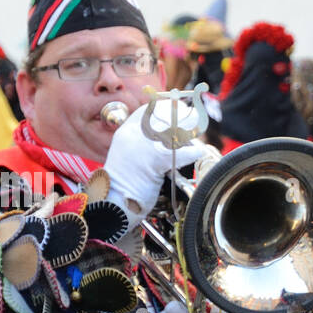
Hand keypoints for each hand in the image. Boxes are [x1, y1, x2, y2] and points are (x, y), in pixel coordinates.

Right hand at [102, 101, 219, 217]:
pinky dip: (192, 152)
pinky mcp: (155, 160)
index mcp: (125, 133)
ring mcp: (143, 146)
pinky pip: (180, 152)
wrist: (114, 204)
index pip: (146, 111)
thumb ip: (142, 145)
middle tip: (193, 119)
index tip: (176, 110)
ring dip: (189, 134)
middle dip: (181, 118)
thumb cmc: (123, 186)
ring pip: (173, 132)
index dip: (164, 108)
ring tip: (196, 138)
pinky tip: (198, 152)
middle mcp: (133, 135)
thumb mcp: (128, 157)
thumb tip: (166, 142)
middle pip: (163, 117)